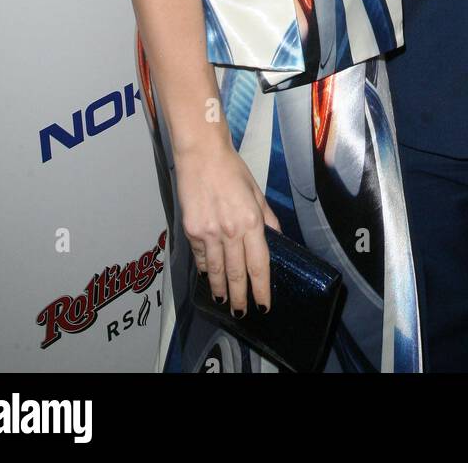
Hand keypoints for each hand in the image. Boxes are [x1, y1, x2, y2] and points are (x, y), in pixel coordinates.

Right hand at [176, 141, 282, 313]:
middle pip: (236, 273)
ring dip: (220, 289)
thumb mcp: (256, 192)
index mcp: (251, 221)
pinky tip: (207, 277)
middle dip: (240, 297)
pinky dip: (204, 269)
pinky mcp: (191, 230)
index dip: (261, 289)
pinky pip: (200, 256)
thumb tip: (276, 238)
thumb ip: (267, 218)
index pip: (259, 264)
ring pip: (215, 270)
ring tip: (224, 301)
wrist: (201, 154)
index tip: (263, 305)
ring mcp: (208, 232)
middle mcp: (230, 230)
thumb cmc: (231, 169)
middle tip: (242, 313)